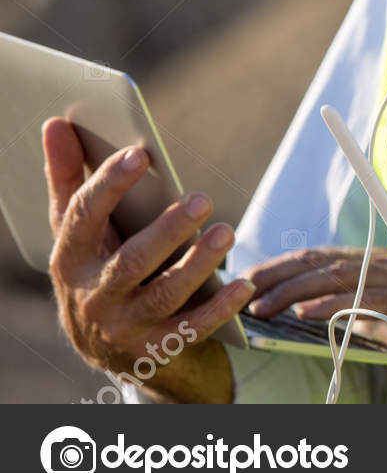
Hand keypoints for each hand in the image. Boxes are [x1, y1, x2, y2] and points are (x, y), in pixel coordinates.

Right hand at [42, 118, 252, 403]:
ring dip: (198, 264)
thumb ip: (69, 178)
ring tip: (225, 232)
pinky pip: (191, 330)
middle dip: (167, 231)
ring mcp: (124, 327)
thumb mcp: (79, 231)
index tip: (141, 153)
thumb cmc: (97, 267)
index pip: (84, 218)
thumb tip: (56, 122)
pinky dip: (219, 309)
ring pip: (164, 296)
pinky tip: (243, 286)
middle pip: (131, 262)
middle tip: (202, 199)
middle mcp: (93, 297)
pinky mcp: (156, 350)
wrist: (106, 349)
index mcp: (70, 259)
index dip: (109, 184)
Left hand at [241, 247, 386, 354]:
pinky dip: (330, 304)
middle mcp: (375, 263)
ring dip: (292, 291)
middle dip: (275, 275)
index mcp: (368, 262)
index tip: (249, 274)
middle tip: (241, 291)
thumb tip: (322, 313)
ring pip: (332, 278)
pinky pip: (360, 299)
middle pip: (316, 263)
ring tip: (261, 308)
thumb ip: (360, 305)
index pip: (316, 256)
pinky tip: (303, 313)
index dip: (281, 263)